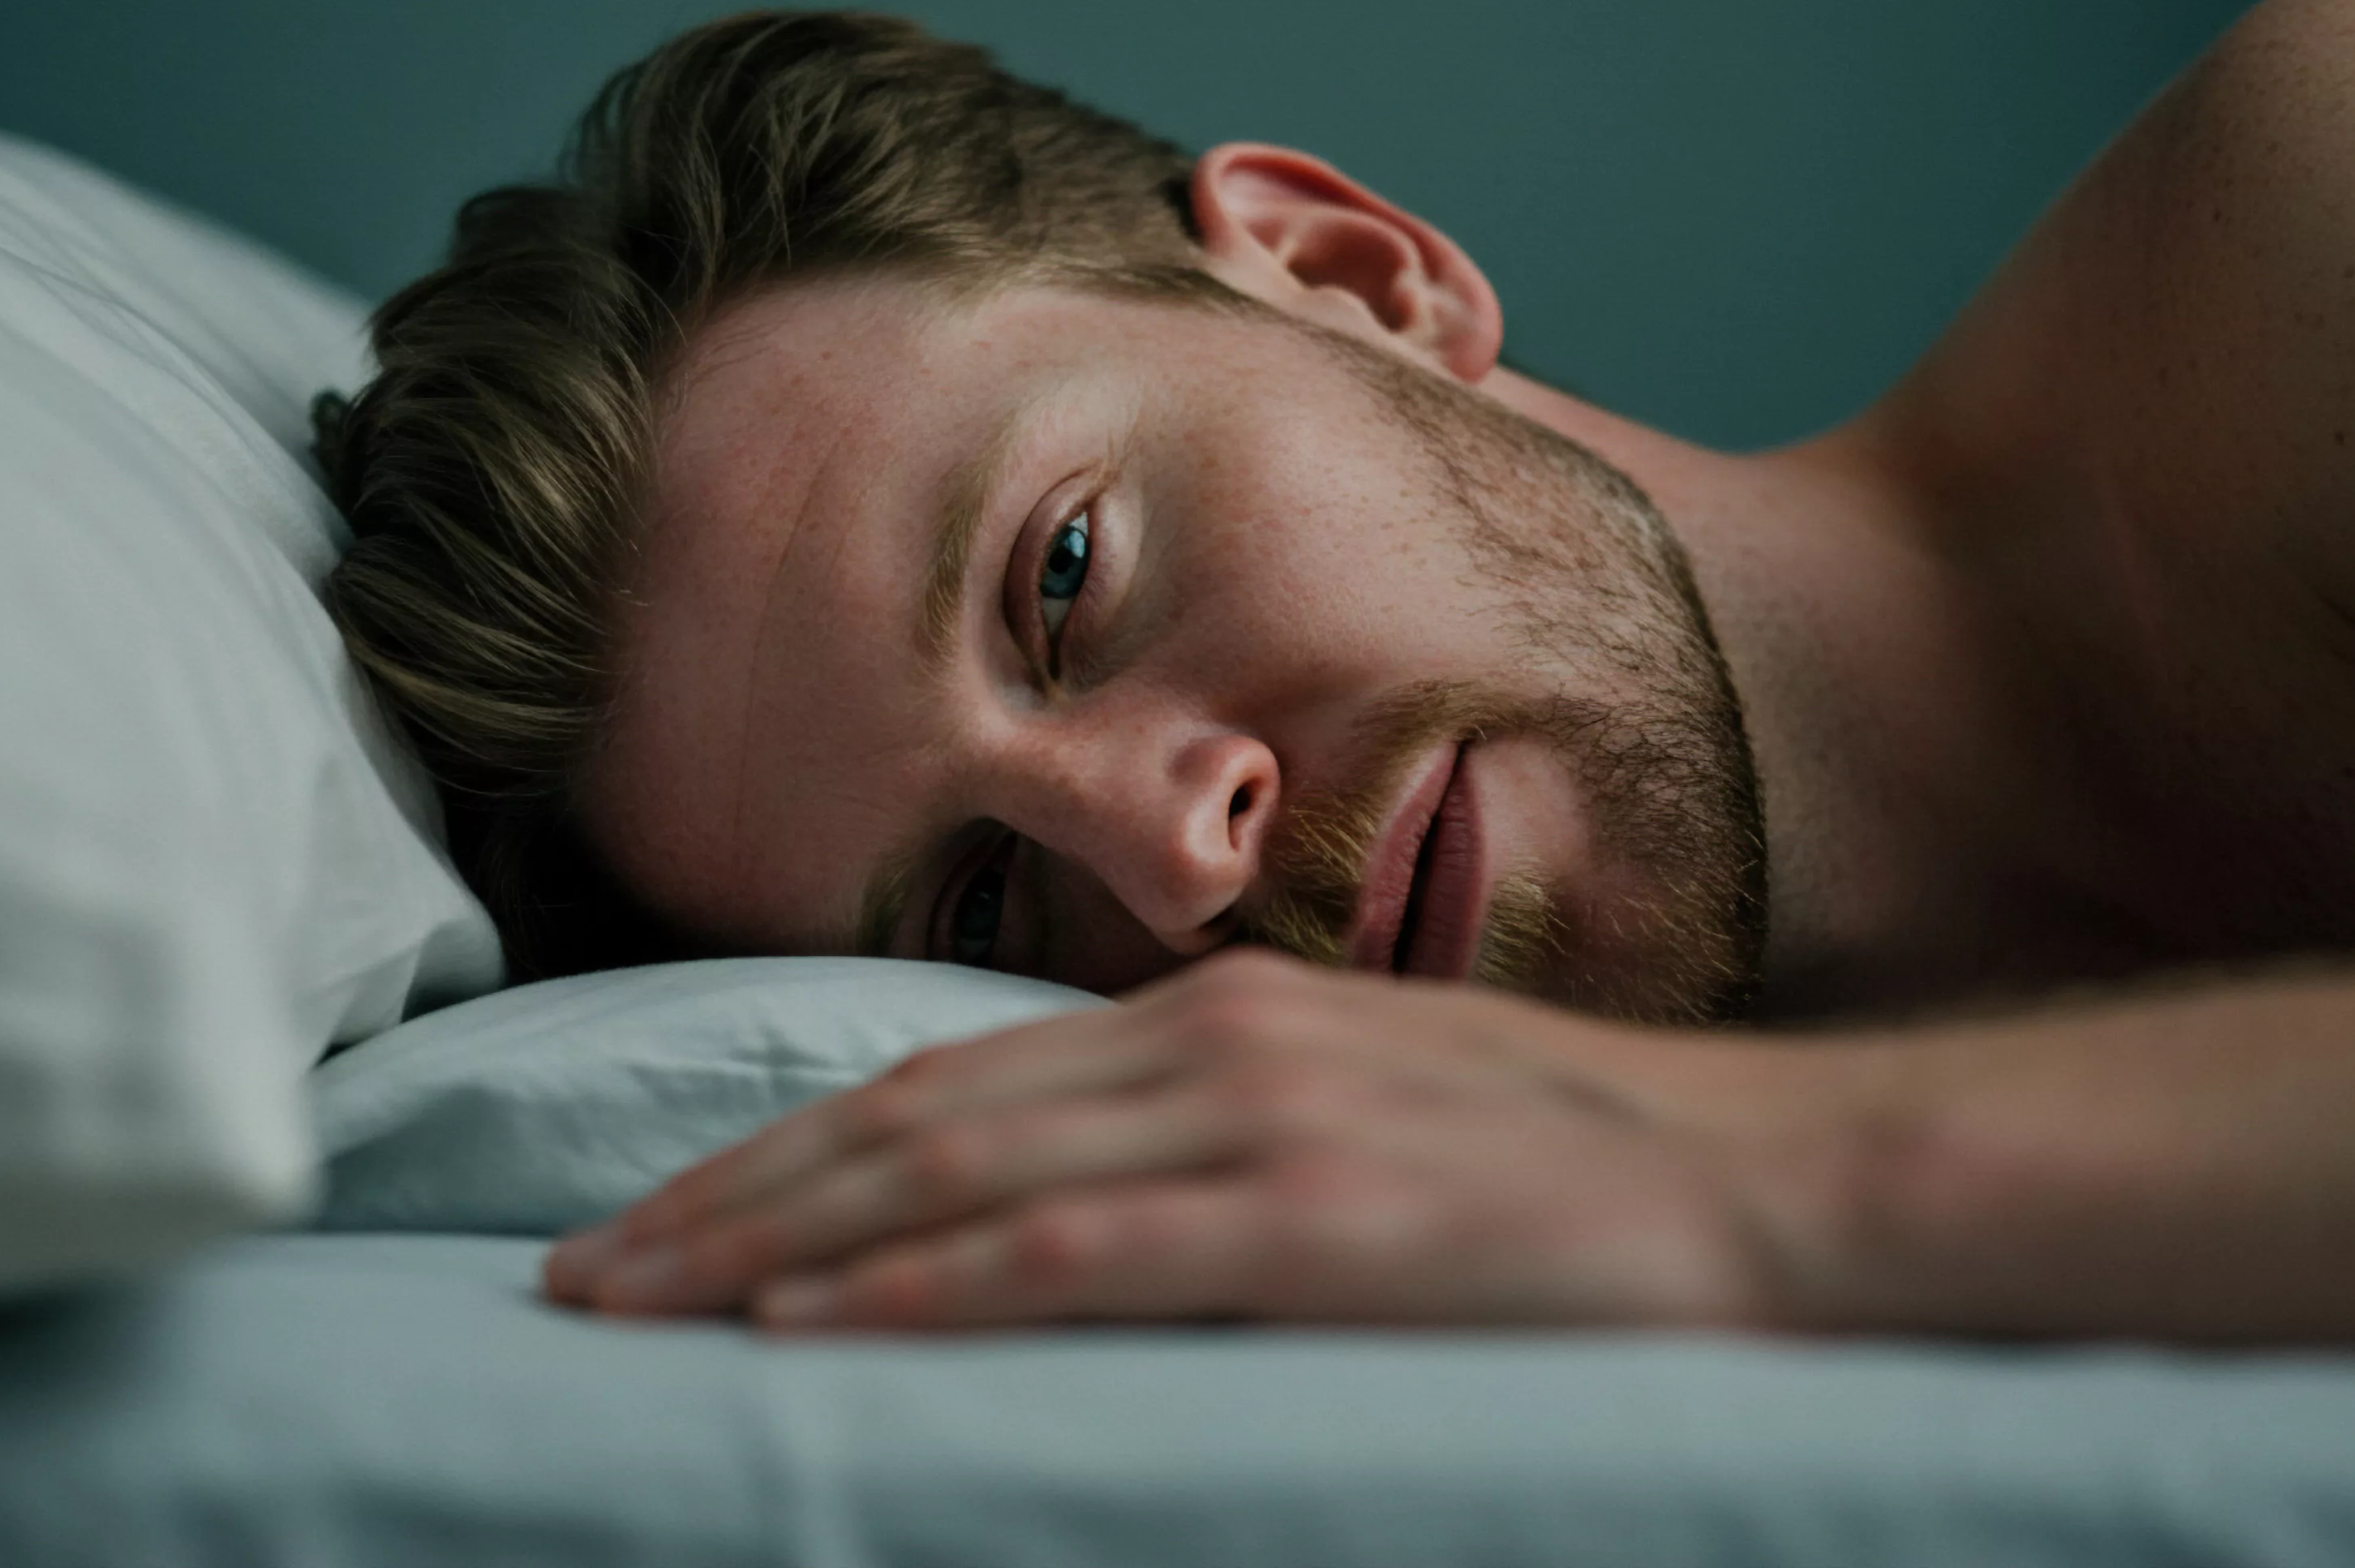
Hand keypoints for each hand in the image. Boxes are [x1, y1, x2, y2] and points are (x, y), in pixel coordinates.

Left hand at [542, 951, 1863, 1330]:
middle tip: (578, 1280)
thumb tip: (1066, 1201)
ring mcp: (1258, 1131)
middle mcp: (1203, 1052)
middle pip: (904, 1122)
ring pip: (953, 1180)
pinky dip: (928, 1288)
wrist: (1777, 1182)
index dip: (777, 1154)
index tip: (653, 1227)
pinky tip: (818, 1329)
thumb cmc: (1573, 1176)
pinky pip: (1077, 1257)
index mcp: (1207, 1025)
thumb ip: (1208, 1145)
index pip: (937, 1085)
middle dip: (721, 1205)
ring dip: (774, 1249)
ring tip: (638, 1310)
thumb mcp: (1363, 1122)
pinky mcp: (1316, 1226)